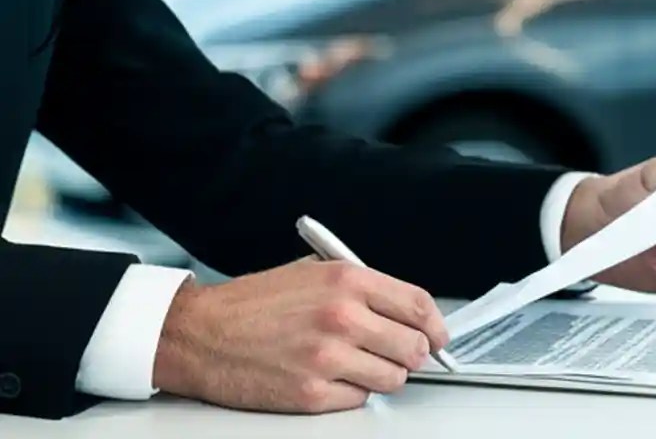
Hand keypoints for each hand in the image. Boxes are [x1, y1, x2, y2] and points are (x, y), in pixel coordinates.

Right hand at [152, 259, 448, 413]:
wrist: (199, 334)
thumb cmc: (252, 304)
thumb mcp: (312, 274)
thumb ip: (361, 288)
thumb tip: (404, 310)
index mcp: (347, 281)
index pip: (418, 305)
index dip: (436, 325)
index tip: (438, 336)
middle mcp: (342, 317)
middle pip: (413, 346)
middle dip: (411, 353)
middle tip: (397, 354)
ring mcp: (328, 357)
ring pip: (393, 377)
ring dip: (382, 375)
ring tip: (357, 365)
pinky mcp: (311, 394)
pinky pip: (359, 400)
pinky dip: (351, 393)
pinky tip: (329, 378)